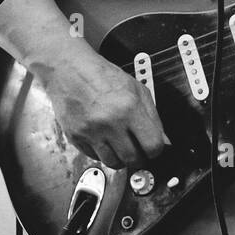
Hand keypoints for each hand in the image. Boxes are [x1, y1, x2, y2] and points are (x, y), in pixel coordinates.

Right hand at [30, 39, 168, 167]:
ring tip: (122, 147)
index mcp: (129, 108)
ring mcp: (91, 132)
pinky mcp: (75, 137)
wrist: (70, 71)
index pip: (152, 145)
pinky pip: (94, 157)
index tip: (154, 149)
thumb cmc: (104, 77)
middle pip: (133, 159)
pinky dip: (103, 153)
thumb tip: (163, 141)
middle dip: (140, 158)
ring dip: (121, 159)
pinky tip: (105, 140)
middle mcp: (110, 122)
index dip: (156, 150)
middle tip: (139, 151)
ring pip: (113, 163)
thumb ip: (153, 117)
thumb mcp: (138, 90)